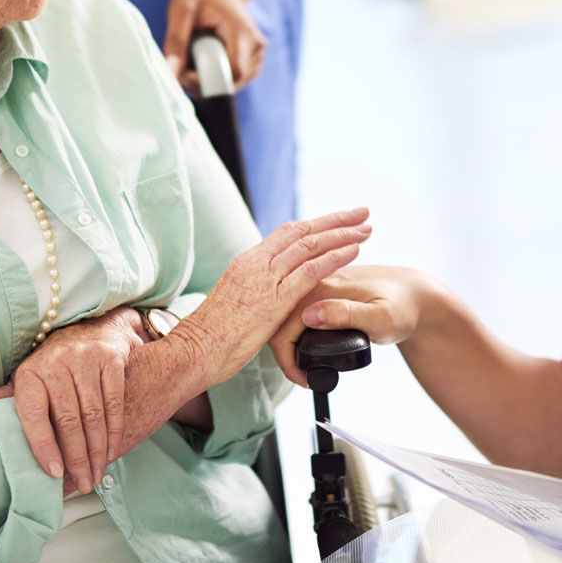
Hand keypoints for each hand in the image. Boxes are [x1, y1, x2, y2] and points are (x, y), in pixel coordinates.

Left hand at [10, 306, 146, 493]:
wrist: (92, 328)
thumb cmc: (52, 364)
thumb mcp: (24, 378)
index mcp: (30, 373)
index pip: (33, 414)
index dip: (43, 445)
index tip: (54, 473)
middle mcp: (57, 363)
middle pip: (69, 419)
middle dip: (78, 457)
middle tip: (83, 484)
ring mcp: (87, 359)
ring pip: (94, 414)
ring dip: (98, 450)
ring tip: (97, 475)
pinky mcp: (111, 359)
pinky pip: (114, 401)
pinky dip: (115, 430)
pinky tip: (112, 452)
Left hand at [164, 0, 265, 90]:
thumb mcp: (182, 9)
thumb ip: (176, 40)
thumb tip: (171, 72)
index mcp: (241, 32)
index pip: (233, 73)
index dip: (208, 82)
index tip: (185, 74)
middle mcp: (256, 46)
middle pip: (232, 82)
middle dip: (205, 82)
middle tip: (184, 66)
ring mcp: (258, 55)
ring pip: (233, 84)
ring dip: (210, 81)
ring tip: (196, 58)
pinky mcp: (255, 61)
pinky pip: (236, 80)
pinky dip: (218, 77)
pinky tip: (207, 60)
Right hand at [174, 207, 372, 387]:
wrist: (195, 349)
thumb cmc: (212, 336)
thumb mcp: (234, 302)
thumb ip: (253, 291)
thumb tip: (266, 292)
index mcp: (248, 261)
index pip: (287, 233)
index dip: (316, 224)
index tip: (338, 220)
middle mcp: (257, 262)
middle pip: (303, 230)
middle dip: (335, 220)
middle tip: (362, 212)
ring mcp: (265, 277)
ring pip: (310, 244)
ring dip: (342, 234)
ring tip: (366, 228)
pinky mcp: (273, 297)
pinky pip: (310, 270)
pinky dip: (335, 257)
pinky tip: (354, 250)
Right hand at [269, 264, 434, 387]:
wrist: (414, 294)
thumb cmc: (403, 307)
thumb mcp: (380, 317)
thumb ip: (347, 315)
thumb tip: (311, 315)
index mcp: (323, 286)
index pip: (283, 323)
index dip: (286, 357)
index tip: (303, 378)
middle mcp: (315, 281)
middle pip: (278, 319)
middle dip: (282, 352)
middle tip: (302, 377)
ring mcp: (317, 283)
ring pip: (284, 315)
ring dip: (285, 342)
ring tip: (302, 366)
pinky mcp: (321, 289)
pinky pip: (295, 310)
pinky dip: (293, 332)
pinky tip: (305, 348)